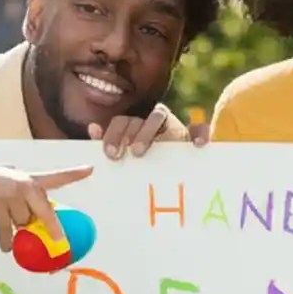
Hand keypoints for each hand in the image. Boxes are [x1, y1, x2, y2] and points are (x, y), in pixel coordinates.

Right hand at [0, 159, 92, 250]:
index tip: (91, 169)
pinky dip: (6, 241)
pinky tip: (7, 247)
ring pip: (24, 224)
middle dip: (52, 228)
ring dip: (20, 230)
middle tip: (59, 241)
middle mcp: (26, 186)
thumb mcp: (18, 184)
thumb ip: (31, 200)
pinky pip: (7, 230)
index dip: (75, 174)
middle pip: (45, 213)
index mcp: (34, 180)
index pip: (58, 177)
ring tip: (11, 224)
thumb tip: (39, 225)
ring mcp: (12, 196)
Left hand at [89, 105, 208, 158]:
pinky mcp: (192, 136)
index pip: (121, 122)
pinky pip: (198, 128)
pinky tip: (198, 145)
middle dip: (129, 134)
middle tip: (128, 154)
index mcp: (134, 127)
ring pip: (159, 115)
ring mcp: (172, 127)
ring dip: (148, 130)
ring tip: (140, 152)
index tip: (110, 153)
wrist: (176, 178)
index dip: (113, 134)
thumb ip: (110, 143)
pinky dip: (200, 133)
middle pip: (137, 118)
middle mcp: (151, 123)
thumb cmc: (146, 167)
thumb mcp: (127, 159)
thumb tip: (92, 128)